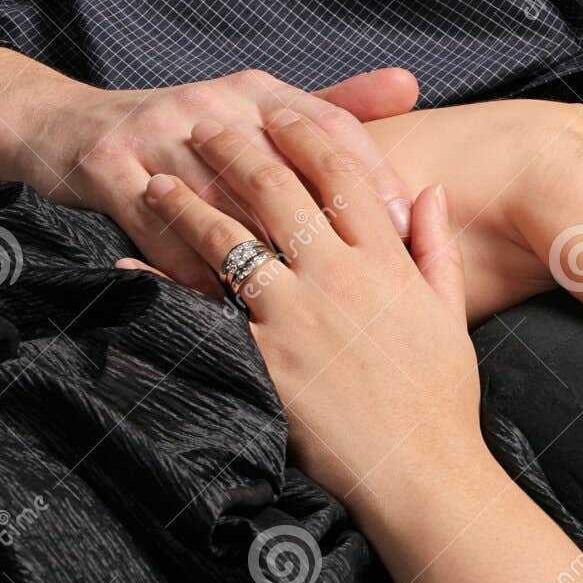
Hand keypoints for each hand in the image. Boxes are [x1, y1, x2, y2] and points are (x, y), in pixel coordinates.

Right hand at [0, 47, 419, 293]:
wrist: (67, 126)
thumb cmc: (186, 132)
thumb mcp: (255, 107)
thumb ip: (333, 105)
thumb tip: (411, 83)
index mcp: (255, 90)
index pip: (327, 124)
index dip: (369, 170)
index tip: (401, 219)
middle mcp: (211, 103)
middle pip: (281, 162)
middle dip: (325, 219)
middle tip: (365, 270)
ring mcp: (156, 133)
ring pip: (222, 202)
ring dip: (260, 256)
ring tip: (303, 301)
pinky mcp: (108, 168)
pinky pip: (158, 227)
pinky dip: (190, 267)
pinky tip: (223, 303)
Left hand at [114, 111, 480, 507]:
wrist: (419, 468)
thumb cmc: (440, 395)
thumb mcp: (451, 312)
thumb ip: (436, 246)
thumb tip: (429, 190)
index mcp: (386, 259)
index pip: (341, 173)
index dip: (306, 134)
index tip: (278, 113)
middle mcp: (338, 275)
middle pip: (276, 190)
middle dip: (234, 150)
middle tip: (204, 127)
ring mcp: (295, 315)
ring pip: (228, 238)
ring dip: (186, 202)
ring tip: (155, 180)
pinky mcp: (261, 358)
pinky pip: (200, 309)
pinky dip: (160, 282)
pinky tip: (131, 262)